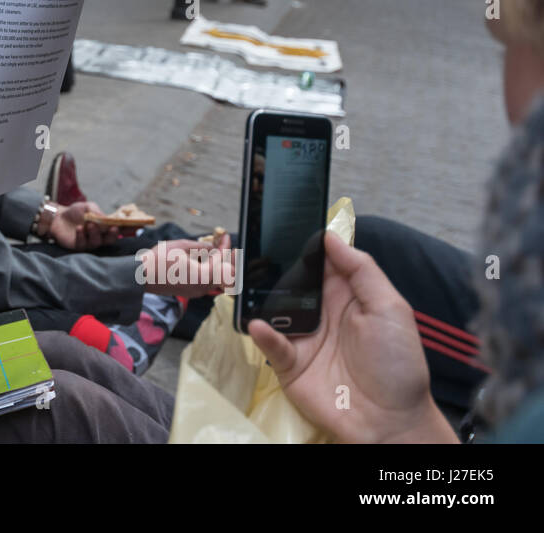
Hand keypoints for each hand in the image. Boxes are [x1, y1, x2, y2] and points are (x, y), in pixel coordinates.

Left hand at [46, 201, 132, 249]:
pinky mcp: (78, 247)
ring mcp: (89, 243)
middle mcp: (99, 237)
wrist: (57, 216)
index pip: (120, 229)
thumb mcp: (89, 207)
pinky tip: (79, 229)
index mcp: (104, 227)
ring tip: (90, 224)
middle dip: (113, 235)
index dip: (130, 228)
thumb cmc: (76, 212)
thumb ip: (98, 213)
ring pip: (97, 242)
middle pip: (110, 240)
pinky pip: (82, 245)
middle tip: (113, 228)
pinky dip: (82, 236)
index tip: (139, 226)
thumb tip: (107, 220)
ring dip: (95, 233)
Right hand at [137, 238, 231, 297]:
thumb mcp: (181, 246)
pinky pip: (207, 283)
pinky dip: (210, 273)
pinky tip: (206, 262)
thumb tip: (212, 245)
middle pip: (224, 273)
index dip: (225, 246)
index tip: (226, 236)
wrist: (143, 275)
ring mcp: (197, 292)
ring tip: (217, 253)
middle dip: (228, 258)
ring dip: (219, 266)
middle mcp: (203, 286)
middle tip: (228, 246)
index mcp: (203, 275)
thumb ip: (200, 246)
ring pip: (217, 280)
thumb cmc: (159, 260)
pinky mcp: (191, 292)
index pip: (221, 259)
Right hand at [247, 232, 457, 443]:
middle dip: (273, 266)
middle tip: (255, 249)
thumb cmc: (398, 365)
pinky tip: (260, 324)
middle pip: (290, 281)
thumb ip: (362, 270)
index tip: (285, 224)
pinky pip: (270, 343)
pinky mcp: (289, 363)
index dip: (304, 244)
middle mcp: (320, 312)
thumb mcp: (391, 309)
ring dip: (261, 297)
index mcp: (345, 295)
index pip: (319, 262)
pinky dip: (262, 333)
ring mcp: (302, 336)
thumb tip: (331, 236)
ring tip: (246, 281)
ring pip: (273, 309)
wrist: (391, 422)